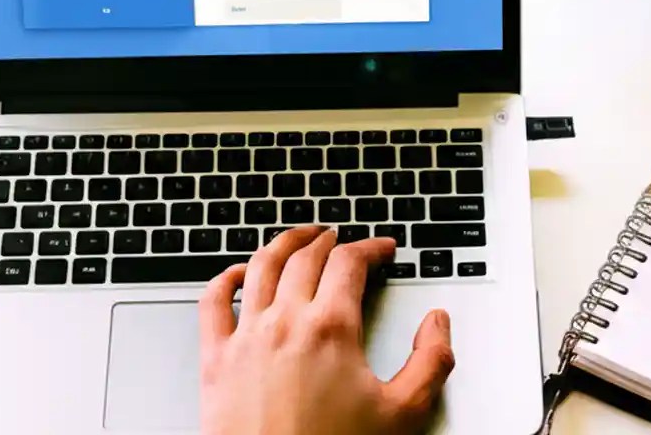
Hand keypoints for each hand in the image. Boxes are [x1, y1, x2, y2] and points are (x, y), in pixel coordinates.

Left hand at [199, 227, 454, 434]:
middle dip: (328, 240)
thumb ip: (430, 362)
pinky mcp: (215, 359)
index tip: (382, 249)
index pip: (350, 262)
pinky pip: (212, 302)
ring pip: (260, 266)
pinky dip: (225, 278)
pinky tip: (237, 272)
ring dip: (282, 244)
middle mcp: (285, 322)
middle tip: (341, 238)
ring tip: (298, 238)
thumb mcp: (402, 413)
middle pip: (306, 257)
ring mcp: (245, 337)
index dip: (371, 247)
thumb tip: (437, 324)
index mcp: (331, 329)